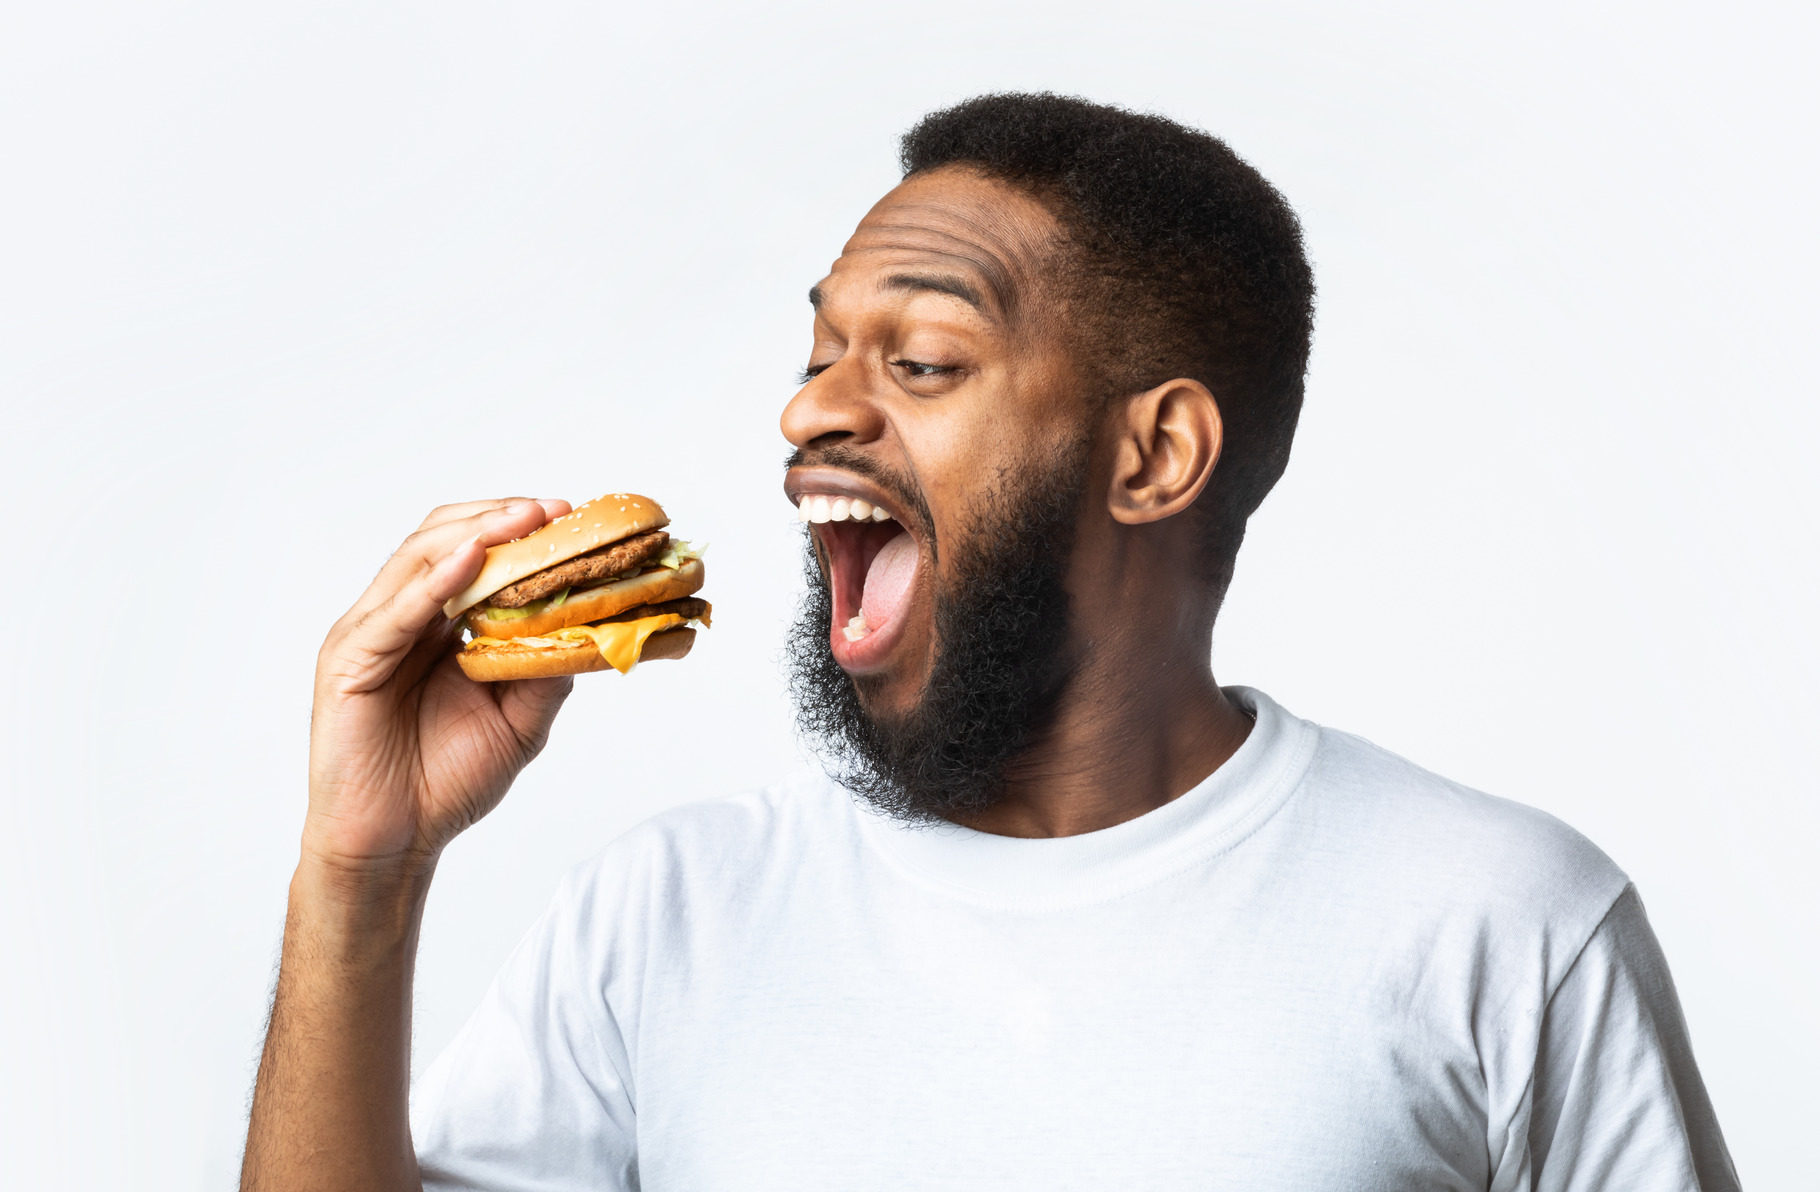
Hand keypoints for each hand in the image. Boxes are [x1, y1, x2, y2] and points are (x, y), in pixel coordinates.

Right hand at [304, 497, 574, 878]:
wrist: (397, 843)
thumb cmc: (446, 782)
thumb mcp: (520, 720)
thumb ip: (545, 669)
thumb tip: (592, 624)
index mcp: (437, 625)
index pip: (475, 555)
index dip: (519, 532)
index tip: (572, 518)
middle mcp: (400, 618)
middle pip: (444, 541)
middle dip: (500, 519)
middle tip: (554, 511)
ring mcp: (370, 635)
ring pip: (418, 561)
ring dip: (474, 533)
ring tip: (523, 519)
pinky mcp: (349, 661)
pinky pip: (396, 611)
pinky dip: (436, 581)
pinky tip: (473, 559)